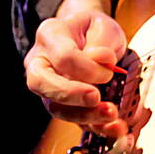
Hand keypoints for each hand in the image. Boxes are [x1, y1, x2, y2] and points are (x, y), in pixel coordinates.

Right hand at [24, 5, 128, 138]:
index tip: (110, 71)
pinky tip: (114, 127)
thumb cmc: (94, 31)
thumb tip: (101, 59)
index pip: (62, 56)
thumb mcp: (103, 26)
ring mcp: (47, 86)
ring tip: (111, 115)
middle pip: (40, 83)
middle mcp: (39, 62)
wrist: (90, 37)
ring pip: (55, 107)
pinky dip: (95, 126)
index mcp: (50, 35)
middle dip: (70, 94)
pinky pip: (73, 120)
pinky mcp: (61, 105)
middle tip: (96, 98)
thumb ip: (102, 41)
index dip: (87, 68)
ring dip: (85, 115)